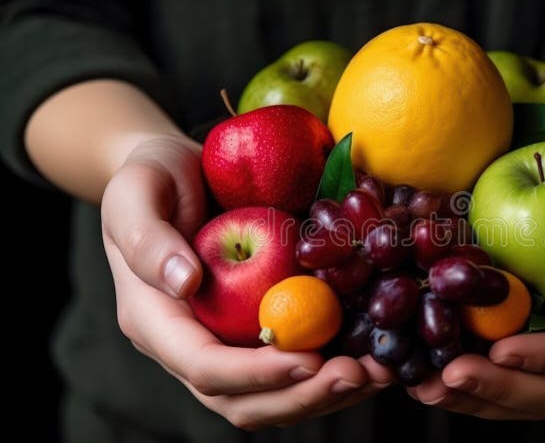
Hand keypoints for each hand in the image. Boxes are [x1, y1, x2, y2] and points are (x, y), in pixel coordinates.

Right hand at [101, 136, 391, 428]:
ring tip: (378, 373)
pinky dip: (331, 370)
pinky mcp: (256, 329)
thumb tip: (184, 282)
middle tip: (359, 374)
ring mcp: (225, 342)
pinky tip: (373, 356)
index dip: (258, 373)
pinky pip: (293, 366)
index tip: (310, 359)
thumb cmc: (151, 178)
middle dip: (303, 396)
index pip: (205, 368)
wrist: (177, 173)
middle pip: (244, 400)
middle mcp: (191, 344)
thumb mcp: (136, 194)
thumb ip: (148, 239)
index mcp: (156, 322)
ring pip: (273, 396)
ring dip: (326, 394)